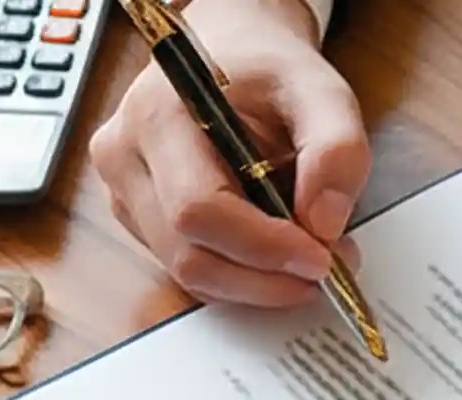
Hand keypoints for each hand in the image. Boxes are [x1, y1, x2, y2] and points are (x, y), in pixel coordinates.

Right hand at [91, 0, 369, 306]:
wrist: (231, 54)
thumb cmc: (267, 71)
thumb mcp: (319, 91)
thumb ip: (336, 148)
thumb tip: (324, 222)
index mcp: (159, 114)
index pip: (199, 207)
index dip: (263, 247)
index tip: (319, 259)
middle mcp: (126, 156)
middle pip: (188, 253)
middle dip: (264, 277)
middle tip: (324, 270)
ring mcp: (124, 192)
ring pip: (187, 271)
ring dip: (254, 282)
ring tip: (305, 261)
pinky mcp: (138, 218)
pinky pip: (188, 268)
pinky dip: (238, 275)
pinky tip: (273, 254)